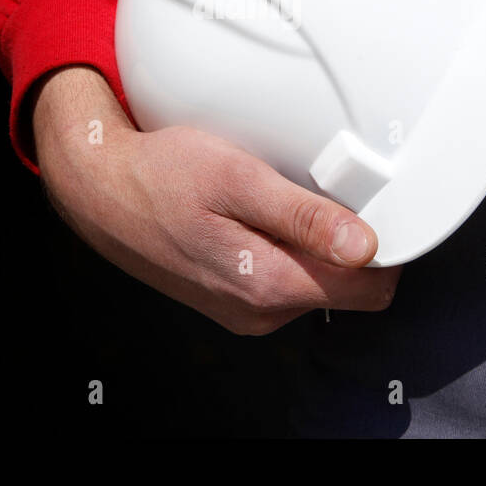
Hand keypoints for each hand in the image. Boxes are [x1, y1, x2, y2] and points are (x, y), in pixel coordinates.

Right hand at [30, 66, 400, 334]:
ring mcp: (245, 310)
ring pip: (315, 283)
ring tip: (281, 195)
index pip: (371, 288)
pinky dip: (286, 248)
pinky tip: (259, 213)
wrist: (99, 190)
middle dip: (351, 242)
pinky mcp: (232, 300)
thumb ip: (302, 215)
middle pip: (347, 287)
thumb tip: (365, 246)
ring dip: (315, 243)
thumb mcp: (235, 177)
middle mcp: (261, 311)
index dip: (387, 244)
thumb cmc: (160, 174)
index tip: (375, 203)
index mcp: (268, 285)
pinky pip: (284, 280)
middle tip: (325, 188)